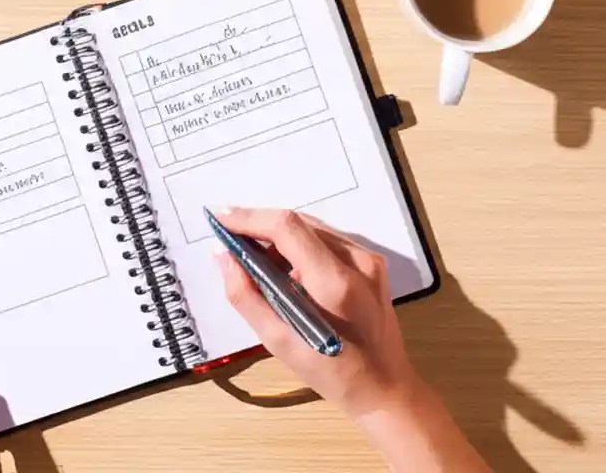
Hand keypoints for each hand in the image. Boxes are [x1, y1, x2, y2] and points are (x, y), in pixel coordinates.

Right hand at [213, 208, 489, 471]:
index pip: (287, 228)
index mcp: (334, 283)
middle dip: (260, 226)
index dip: (250, 218)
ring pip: (313, 229)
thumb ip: (246, 296)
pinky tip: (289, 271)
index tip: (220, 218)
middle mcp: (356, 261)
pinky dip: (302, 247)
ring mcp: (369, 259)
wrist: (384, 387)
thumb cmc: (331, 373)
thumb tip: (223, 256)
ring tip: (258, 262)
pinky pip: (328, 241)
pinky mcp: (372, 263)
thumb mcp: (279, 342)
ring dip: (280, 238)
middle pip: (299, 223)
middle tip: (231, 242)